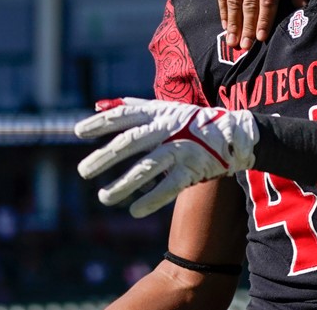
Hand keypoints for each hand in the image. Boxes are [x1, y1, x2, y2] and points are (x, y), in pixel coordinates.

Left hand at [74, 97, 258, 217]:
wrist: (238, 134)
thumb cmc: (196, 122)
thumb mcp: (167, 108)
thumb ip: (135, 107)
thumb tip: (100, 104)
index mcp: (160, 113)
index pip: (125, 116)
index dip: (101, 123)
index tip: (78, 132)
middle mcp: (169, 129)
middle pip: (131, 142)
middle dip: (105, 157)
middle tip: (83, 172)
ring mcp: (182, 149)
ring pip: (147, 168)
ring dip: (123, 184)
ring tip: (103, 198)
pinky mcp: (194, 168)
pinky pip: (170, 187)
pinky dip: (152, 199)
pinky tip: (134, 211)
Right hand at [217, 0, 310, 49]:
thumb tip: (303, 6)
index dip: (264, 19)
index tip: (261, 38)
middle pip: (249, 3)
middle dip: (246, 27)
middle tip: (245, 46)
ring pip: (233, 0)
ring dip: (233, 23)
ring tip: (232, 41)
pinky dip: (223, 11)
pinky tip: (226, 26)